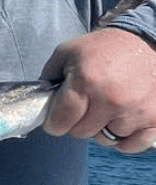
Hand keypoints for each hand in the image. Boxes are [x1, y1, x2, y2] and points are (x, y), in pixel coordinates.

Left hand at [41, 28, 155, 152]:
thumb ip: (49, 76)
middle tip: (84, 106)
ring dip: (102, 128)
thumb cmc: (103, 47)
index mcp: (86, 82)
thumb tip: (41, 101)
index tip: (56, 119)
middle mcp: (112, 99)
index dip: (53, 123)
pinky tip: (122, 123)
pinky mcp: (155, 117)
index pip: (60, 122)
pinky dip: (125, 139)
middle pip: (80, 133)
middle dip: (76, 123)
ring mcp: (136, 110)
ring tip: (106, 107)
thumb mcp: (67, 52)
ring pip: (105, 139)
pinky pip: (133, 144)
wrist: (144, 40)